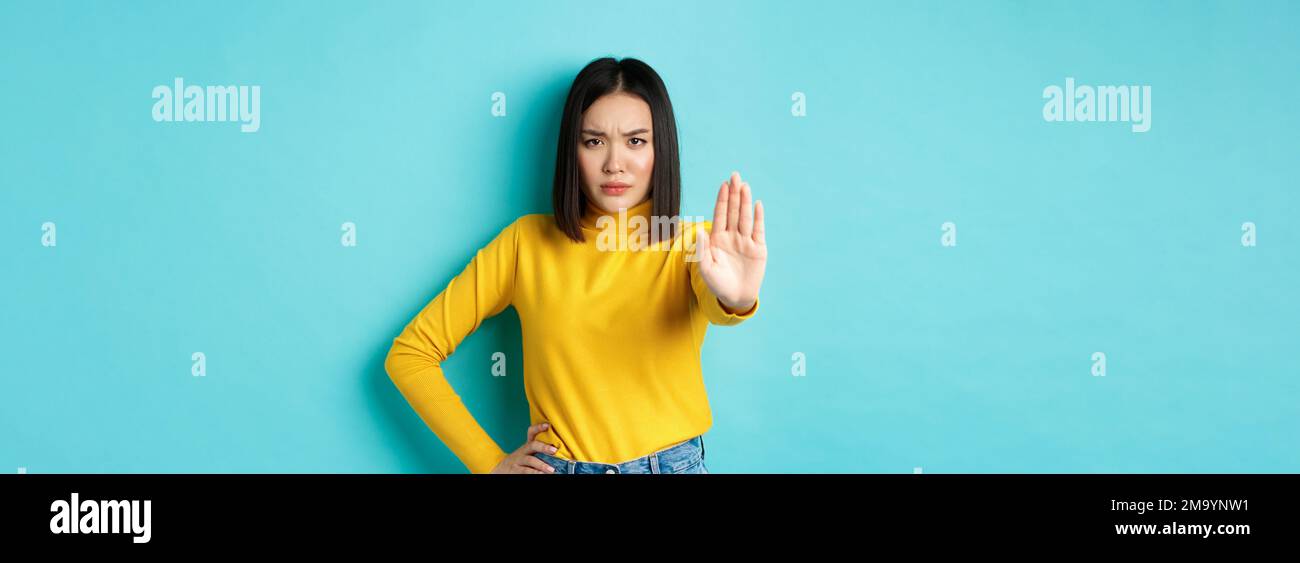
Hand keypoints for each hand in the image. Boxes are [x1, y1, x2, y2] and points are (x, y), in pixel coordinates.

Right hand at [490, 422, 558, 473]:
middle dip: (544, 447)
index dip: (538, 428)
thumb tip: (556, 451)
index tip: (548, 425)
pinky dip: (534, 473)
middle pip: (532, 445)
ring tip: (551, 470)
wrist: (500, 470)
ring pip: (530, 460)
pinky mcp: (515, 470)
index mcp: (527, 446)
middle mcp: (522, 451)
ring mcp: (518, 461)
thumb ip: (538, 451)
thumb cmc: (519, 462)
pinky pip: (525, 471)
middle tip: (554, 450)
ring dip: (542, 465)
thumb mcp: (526, 453)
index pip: (531, 433)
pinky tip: (542, 474)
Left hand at [696, 171, 766, 310]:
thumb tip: (700, 230)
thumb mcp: (705, 269)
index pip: (720, 215)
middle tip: (735, 175)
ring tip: (744, 186)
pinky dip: (758, 217)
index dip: (722, 200)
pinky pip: (758, 230)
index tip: (723, 185)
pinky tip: (757, 204)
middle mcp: (732, 236)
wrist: (735, 298)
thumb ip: (702, 250)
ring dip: (745, 202)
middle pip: (734, 211)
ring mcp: (746, 241)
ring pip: (745, 217)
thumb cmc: (717, 284)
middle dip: (734, 194)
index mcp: (717, 239)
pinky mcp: (758, 249)